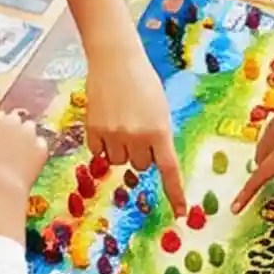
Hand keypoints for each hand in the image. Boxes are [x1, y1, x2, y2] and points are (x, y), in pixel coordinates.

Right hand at [0, 111, 48, 241]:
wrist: (0, 187)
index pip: (1, 117)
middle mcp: (15, 122)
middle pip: (17, 120)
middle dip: (15, 130)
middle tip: (10, 146)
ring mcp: (31, 134)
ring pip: (31, 130)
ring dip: (26, 138)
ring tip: (20, 156)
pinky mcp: (42, 148)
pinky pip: (40, 145)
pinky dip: (36, 151)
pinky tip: (28, 163)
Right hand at [86, 53, 186, 216]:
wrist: (114, 60)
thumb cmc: (142, 81)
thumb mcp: (160, 108)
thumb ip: (158, 134)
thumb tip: (153, 159)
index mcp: (159, 130)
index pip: (169, 169)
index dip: (175, 193)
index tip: (179, 213)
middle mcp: (137, 136)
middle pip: (141, 165)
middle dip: (141, 152)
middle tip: (137, 129)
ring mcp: (113, 135)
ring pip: (119, 161)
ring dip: (121, 149)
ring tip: (121, 123)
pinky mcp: (93, 131)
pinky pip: (99, 153)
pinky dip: (102, 144)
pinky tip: (105, 123)